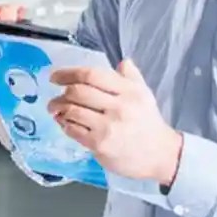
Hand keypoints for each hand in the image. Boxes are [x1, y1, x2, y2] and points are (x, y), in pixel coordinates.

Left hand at [48, 59, 182, 184]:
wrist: (160, 155)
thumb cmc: (149, 123)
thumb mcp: (144, 95)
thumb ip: (131, 77)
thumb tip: (123, 62)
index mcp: (128, 91)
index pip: (92, 75)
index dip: (68, 73)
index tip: (56, 77)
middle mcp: (118, 106)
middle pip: (78, 92)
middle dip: (61, 94)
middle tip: (56, 97)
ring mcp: (108, 127)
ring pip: (73, 111)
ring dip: (59, 110)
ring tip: (56, 111)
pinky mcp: (100, 145)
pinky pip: (74, 130)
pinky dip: (65, 125)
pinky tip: (66, 124)